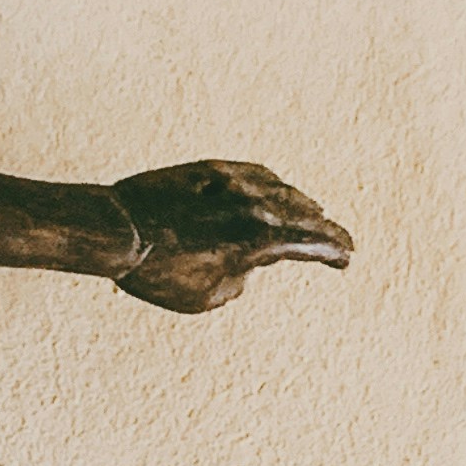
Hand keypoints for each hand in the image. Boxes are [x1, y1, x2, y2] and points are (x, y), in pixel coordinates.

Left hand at [111, 157, 349, 313]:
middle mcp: (256, 204)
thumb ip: (239, 281)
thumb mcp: (205, 297)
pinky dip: (271, 185)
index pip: (312, 243)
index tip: (347, 257)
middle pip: (304, 214)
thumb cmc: (156, 273)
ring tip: (313, 214)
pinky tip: (275, 189)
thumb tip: (249, 263)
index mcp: (261, 238)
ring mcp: (234, 182)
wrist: (117, 229)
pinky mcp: (211, 168)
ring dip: (301, 205)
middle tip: (338, 241)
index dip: (334, 251)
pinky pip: (254, 175)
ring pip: (281, 191)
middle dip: (323, 231)